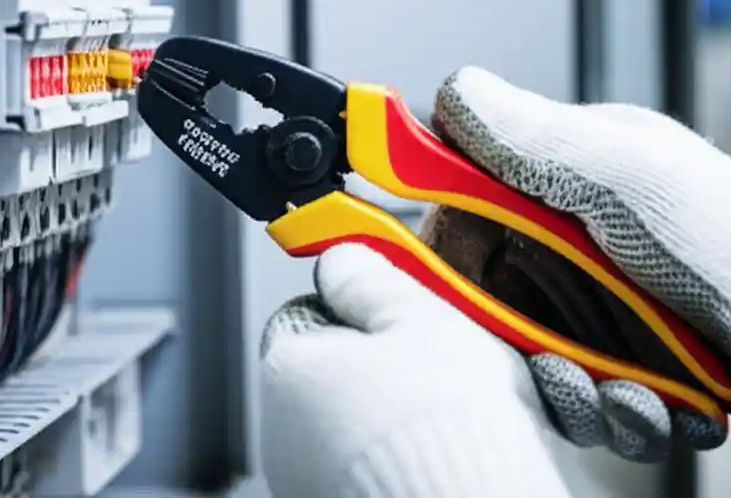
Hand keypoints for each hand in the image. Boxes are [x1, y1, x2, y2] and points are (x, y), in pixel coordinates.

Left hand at [259, 244, 575, 497]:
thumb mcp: (417, 315)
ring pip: (355, 417)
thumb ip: (369, 278)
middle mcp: (282, 427)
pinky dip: (402, 450)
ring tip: (449, 410)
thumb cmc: (442, 422)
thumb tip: (342, 256)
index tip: (400, 306)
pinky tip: (444, 448)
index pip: (310, 310)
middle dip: (383, 359)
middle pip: (333, 367)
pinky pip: (371, 458)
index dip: (362, 305)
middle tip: (436, 357)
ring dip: (393, 408)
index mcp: (288, 366)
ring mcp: (307, 473)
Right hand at [426, 66, 730, 456]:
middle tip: (565, 369)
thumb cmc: (724, 232)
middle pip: (492, 312)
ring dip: (578, 396)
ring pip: (538, 369)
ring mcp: (592, 313)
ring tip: (631, 395)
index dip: (450, 264)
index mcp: (553, 187)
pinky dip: (620, 418)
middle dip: (522, 351)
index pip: (462, 225)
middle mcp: (564, 251)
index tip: (457, 297)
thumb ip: (530, 137)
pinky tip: (660, 405)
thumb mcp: (622, 173)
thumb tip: (450, 93)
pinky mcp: (620, 368)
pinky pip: (589, 408)